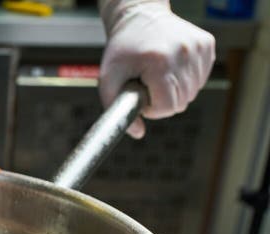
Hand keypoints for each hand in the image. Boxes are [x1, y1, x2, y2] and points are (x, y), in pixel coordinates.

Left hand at [98, 0, 214, 138]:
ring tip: (158, 74)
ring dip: (174, 91)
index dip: (152, 108)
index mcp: (159, 62)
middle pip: (180, 103)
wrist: (140, 17)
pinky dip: (186, 79)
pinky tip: (172, 67)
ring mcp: (199, 48)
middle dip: (161, 100)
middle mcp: (184, 53)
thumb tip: (137, 133)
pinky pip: (200, 79)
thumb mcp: (109, 79)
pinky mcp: (207, 45)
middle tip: (148, 84)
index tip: (142, 95)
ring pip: (191, 93)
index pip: (166, 107)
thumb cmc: (123, 49)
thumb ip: (117, 109)